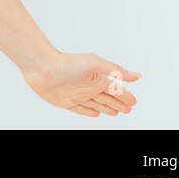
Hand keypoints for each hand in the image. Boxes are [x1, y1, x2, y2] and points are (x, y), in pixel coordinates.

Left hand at [22, 51, 140, 117]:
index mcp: (98, 78)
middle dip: (119, 104)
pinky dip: (89, 112)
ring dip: (107, 108)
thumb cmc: (67, 63)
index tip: (134, 102)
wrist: (41, 67)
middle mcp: (89, 86)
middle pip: (108, 98)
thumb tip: (137, 76)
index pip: (116, 90)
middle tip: (128, 109)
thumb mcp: (95, 64)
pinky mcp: (66, 101)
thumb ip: (115, 70)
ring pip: (97, 104)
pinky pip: (81, 109)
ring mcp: (78, 94)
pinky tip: (95, 114)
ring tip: (116, 112)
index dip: (125, 96)